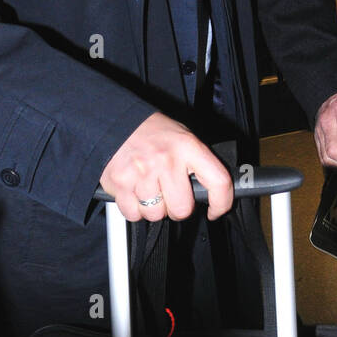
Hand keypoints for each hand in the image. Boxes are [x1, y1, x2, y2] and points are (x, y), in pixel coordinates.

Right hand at [100, 112, 233, 220]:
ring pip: (155, 214)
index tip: (215, 210)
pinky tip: (134, 191)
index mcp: (188, 147)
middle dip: (177, 209)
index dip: (221, 203)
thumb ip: (197, 163)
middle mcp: (167, 161)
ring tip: (149, 188)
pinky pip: (133, 214)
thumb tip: (210, 192)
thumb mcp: (183, 138)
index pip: (218, 182)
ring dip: (153, 208)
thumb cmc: (152, 132)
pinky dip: (134, 209)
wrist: (115, 122)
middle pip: (182, 209)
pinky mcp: (120, 183)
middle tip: (171, 195)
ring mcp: (142, 173)